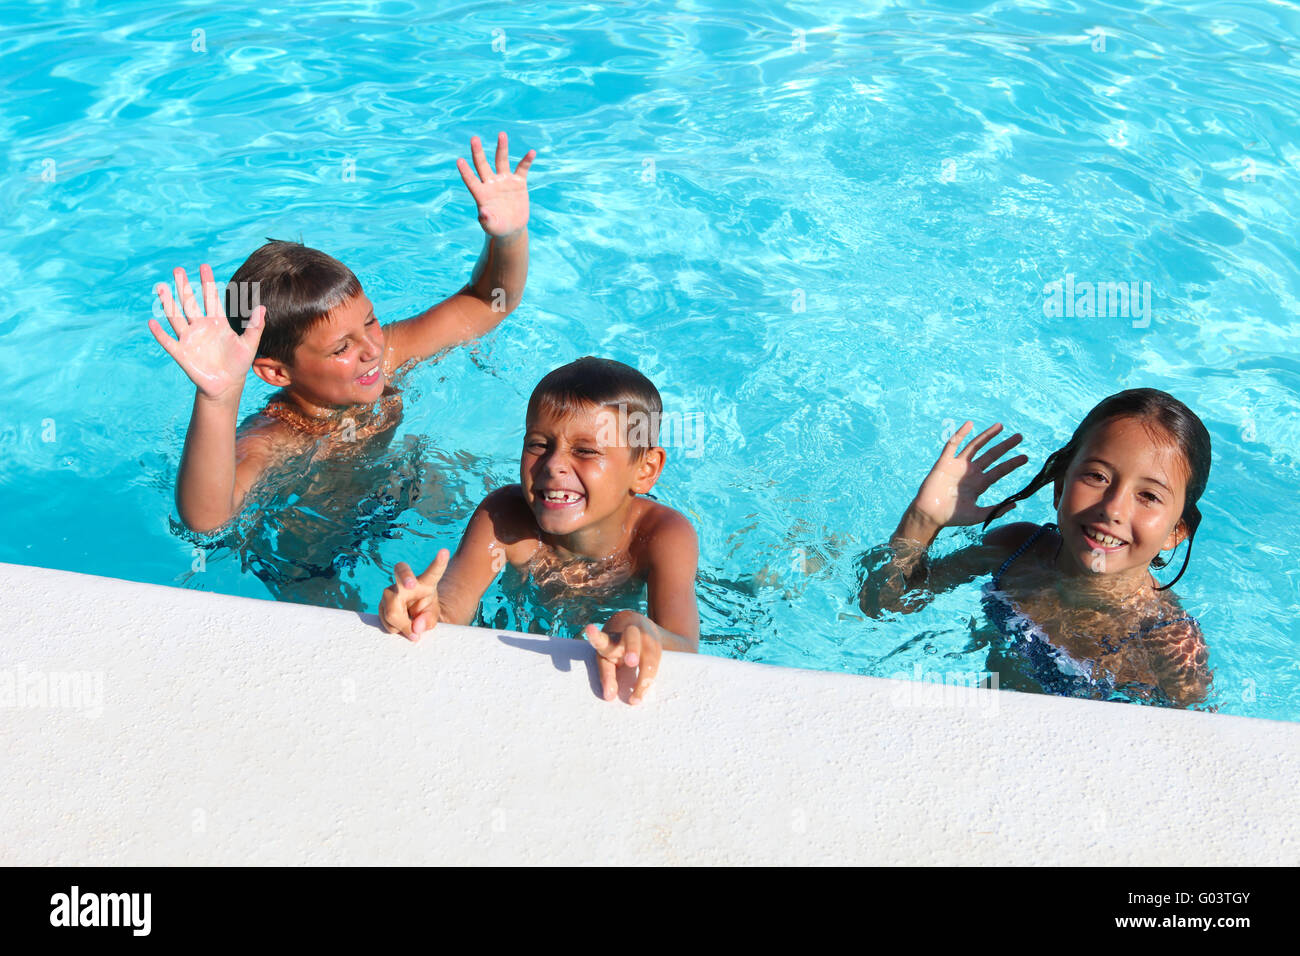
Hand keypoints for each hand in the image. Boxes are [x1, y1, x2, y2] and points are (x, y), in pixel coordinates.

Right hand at [149, 264, 264, 402]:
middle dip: (184, 286)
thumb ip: (255, 326)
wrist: (227, 385)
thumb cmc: (238, 363)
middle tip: (178, 269)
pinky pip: (168, 341)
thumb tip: (262, 307)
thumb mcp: (249, 344)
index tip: (204, 266)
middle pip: (190, 302)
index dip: (207, 283)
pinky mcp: (182, 353)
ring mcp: (190, 338)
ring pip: (176, 317)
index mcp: (217, 322)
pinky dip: (160, 333)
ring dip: (168, 303)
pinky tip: (152, 322)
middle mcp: (201, 326)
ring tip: (161, 288)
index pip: (210, 298)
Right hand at [379, 549, 449, 640]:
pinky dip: (394, 629)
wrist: (409, 616)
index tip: (445, 551)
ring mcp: (391, 591)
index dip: (439, 562)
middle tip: (412, 584)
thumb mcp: (432, 617)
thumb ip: (428, 621)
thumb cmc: (424, 612)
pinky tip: (399, 626)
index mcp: (425, 582)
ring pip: (392, 611)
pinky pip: (386, 620)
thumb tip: (416, 627)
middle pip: (402, 571)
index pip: (433, 572)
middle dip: (405, 575)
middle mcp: (405, 582)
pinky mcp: (381, 603)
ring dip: (402, 626)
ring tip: (411, 629)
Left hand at [457, 132, 534, 237]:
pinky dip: (527, 161)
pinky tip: (531, 152)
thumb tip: (482, 214)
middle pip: (482, 164)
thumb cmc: (497, 228)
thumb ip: (486, 220)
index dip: (465, 171)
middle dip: (478, 152)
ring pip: (501, 161)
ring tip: (501, 134)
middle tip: (474, 139)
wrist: (511, 228)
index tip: (459, 160)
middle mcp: (491, 183)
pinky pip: (522, 169)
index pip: (471, 180)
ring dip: (501, 148)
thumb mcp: (491, 226)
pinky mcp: (518, 182)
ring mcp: (504, 181)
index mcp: (481, 193)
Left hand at [583, 611, 661, 704]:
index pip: (602, 639)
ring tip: (637, 698)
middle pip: (632, 638)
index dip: (595, 636)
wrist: (637, 624)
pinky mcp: (661, 644)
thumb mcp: (607, 656)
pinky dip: (654, 675)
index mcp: (610, 637)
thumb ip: (607, 675)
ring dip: (646, 675)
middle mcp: (629, 633)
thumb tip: (609, 697)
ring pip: (650, 653)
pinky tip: (651, 688)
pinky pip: (660, 660)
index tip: (589, 628)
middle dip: (632, 648)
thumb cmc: (617, 646)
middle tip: (631, 661)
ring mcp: (648, 637)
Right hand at [910, 421, 1028, 527]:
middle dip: (1005, 446)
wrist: (931, 515)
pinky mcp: (945, 462)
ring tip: (1001, 426)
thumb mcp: (978, 515)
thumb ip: (996, 510)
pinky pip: (952, 445)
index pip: (1000, 470)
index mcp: (980, 483)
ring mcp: (958, 465)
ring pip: (975, 446)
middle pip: (992, 455)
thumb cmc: (953, 517)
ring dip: (988, 436)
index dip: (1012, 463)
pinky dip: (960, 434)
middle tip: (1020, 437)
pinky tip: (969, 424)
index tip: (1026, 457)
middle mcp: (971, 472)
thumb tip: (1015, 504)